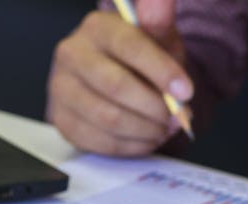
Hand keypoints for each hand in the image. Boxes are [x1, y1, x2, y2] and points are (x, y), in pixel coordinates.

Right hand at [46, 1, 192, 155]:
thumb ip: (159, 21)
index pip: (129, 47)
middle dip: (154, 107)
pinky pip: (99, 141)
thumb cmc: (137, 59)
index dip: (161, 71)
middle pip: (116, 87)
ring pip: (108, 119)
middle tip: (176, 118)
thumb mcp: (155, 37)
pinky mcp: (61, 120)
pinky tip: (145, 139)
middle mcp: (71, 54)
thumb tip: (162, 0)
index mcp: (97, 27)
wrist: (112, 81)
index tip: (186, 92)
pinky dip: (130, 146)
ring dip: (144, 130)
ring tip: (163, 129)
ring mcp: (60, 89)